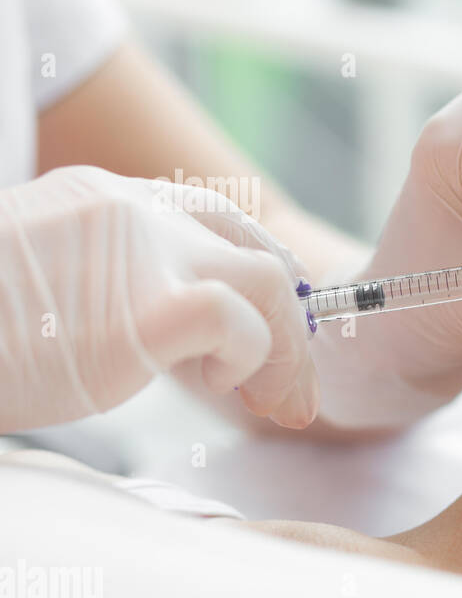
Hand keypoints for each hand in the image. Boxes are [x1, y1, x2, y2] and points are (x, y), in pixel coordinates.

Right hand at [0, 166, 318, 431]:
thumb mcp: (35, 280)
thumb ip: (102, 281)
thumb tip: (157, 328)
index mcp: (101, 197)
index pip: (217, 216)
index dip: (263, 269)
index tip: (277, 322)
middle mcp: (130, 211)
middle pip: (255, 251)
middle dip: (291, 322)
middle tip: (291, 388)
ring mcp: (141, 254)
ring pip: (266, 284)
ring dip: (283, 351)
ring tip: (264, 400)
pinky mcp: (147, 310)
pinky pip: (242, 325)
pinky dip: (252, 361)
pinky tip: (217, 385)